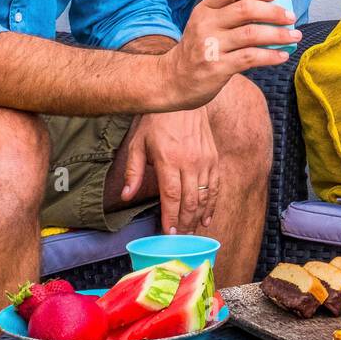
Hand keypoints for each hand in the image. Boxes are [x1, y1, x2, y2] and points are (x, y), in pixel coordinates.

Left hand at [123, 106, 218, 233]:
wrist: (181, 100)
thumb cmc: (156, 121)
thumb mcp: (137, 143)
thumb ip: (133, 171)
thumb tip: (126, 196)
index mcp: (169, 159)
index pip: (171, 196)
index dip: (170, 217)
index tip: (168, 233)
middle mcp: (190, 162)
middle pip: (189, 201)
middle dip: (184, 223)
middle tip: (179, 240)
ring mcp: (204, 161)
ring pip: (203, 197)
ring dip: (197, 218)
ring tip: (191, 233)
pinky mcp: (213, 158)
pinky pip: (214, 187)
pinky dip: (211, 204)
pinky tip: (206, 218)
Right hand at [162, 0, 300, 108]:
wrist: (173, 81)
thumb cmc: (197, 50)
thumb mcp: (204, 25)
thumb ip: (227, 15)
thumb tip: (269, 9)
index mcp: (204, 9)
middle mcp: (206, 24)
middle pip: (245, 9)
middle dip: (274, 12)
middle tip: (291, 17)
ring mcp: (211, 46)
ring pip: (251, 34)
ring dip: (279, 35)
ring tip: (294, 36)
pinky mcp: (218, 67)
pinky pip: (251, 58)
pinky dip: (271, 56)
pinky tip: (283, 56)